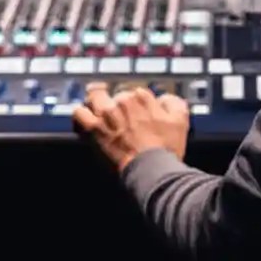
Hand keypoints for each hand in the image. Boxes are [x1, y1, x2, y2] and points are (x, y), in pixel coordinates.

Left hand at [72, 83, 190, 171]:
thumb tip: (163, 99)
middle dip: (118, 105)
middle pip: (116, 95)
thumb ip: (173, 103)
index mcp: (143, 98)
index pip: (137, 93)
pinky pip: (79, 114)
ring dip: (96, 102)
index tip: (139, 115)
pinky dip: (80, 114)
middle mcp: (123, 101)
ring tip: (97, 109)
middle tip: (122, 119)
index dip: (138, 104)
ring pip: (94, 97)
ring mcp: (107, 114)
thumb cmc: (166, 147)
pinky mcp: (95, 128)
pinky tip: (83, 119)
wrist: (151, 167)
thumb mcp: (181, 121)